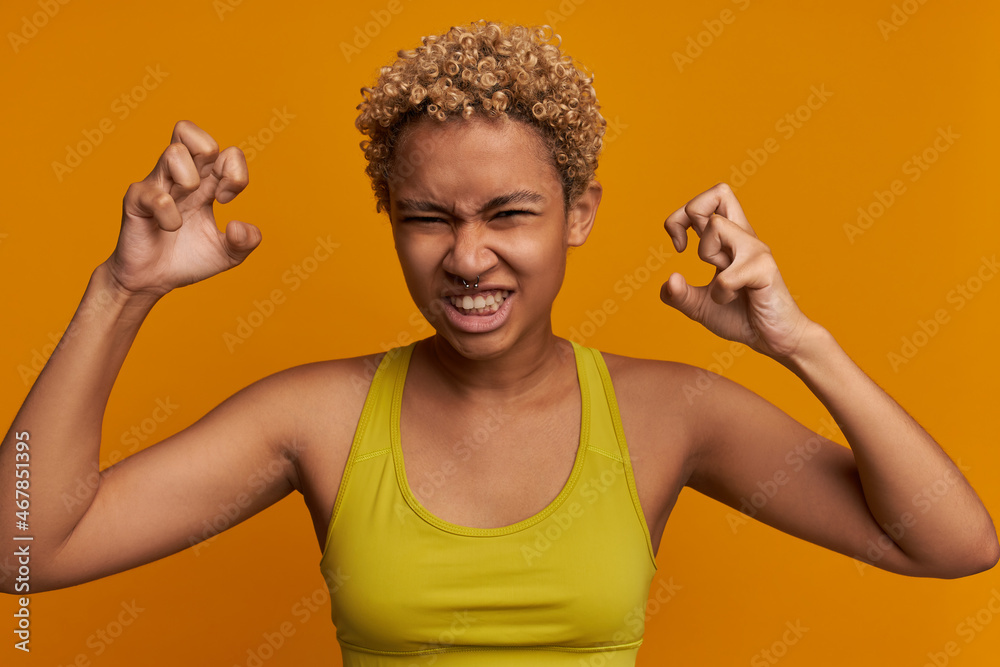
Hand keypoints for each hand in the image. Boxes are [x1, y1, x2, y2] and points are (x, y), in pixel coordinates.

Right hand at [105, 120, 259, 297]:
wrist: (152, 281)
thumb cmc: (187, 260)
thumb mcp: (228, 255)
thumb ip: (246, 242)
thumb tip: (239, 225)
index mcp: (204, 183)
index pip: (225, 152)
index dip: (235, 172)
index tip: (226, 200)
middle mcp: (179, 178)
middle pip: (187, 129)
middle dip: (211, 154)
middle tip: (213, 191)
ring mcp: (156, 186)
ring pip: (173, 152)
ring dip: (190, 179)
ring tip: (187, 206)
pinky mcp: (136, 202)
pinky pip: (155, 195)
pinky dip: (170, 215)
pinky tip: (170, 228)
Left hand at [660, 183, 814, 360]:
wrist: (775, 340)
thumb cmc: (742, 317)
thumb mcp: (700, 308)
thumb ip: (679, 296)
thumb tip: (670, 279)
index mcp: (729, 240)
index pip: (709, 200)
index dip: (681, 215)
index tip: (679, 246)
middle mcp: (743, 238)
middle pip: (720, 191)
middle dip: (690, 212)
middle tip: (688, 247)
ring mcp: (756, 251)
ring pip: (717, 225)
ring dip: (707, 254)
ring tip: (720, 281)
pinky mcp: (765, 269)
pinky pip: (727, 273)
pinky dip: (720, 292)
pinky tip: (731, 300)